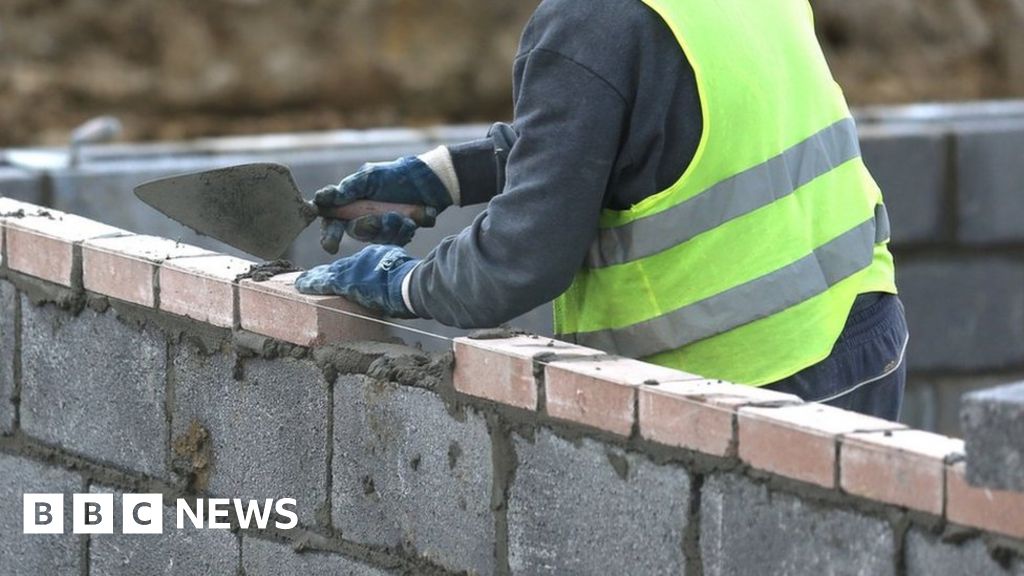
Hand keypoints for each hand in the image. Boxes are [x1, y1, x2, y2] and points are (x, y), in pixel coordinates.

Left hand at [295, 245, 418, 318]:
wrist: (410, 285)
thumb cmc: (414, 283)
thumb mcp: (407, 272)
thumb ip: (399, 276)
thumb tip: (403, 287)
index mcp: (379, 256)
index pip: (358, 264)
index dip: (348, 270)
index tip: (342, 275)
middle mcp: (363, 258)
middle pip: (342, 267)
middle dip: (328, 273)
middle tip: (313, 276)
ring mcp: (354, 268)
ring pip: (330, 273)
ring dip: (316, 278)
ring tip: (303, 282)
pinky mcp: (345, 281)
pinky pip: (323, 282)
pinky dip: (311, 283)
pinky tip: (301, 285)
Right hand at [316, 155, 452, 251]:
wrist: (429, 183)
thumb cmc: (397, 175)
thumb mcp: (370, 177)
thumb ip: (348, 188)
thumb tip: (320, 198)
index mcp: (351, 204)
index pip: (333, 222)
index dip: (330, 235)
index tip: (331, 245)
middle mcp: (362, 218)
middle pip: (357, 232)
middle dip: (369, 226)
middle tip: (382, 217)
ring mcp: (380, 228)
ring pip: (378, 238)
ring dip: (391, 226)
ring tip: (403, 213)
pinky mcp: (397, 234)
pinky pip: (396, 241)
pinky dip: (404, 230)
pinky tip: (412, 220)